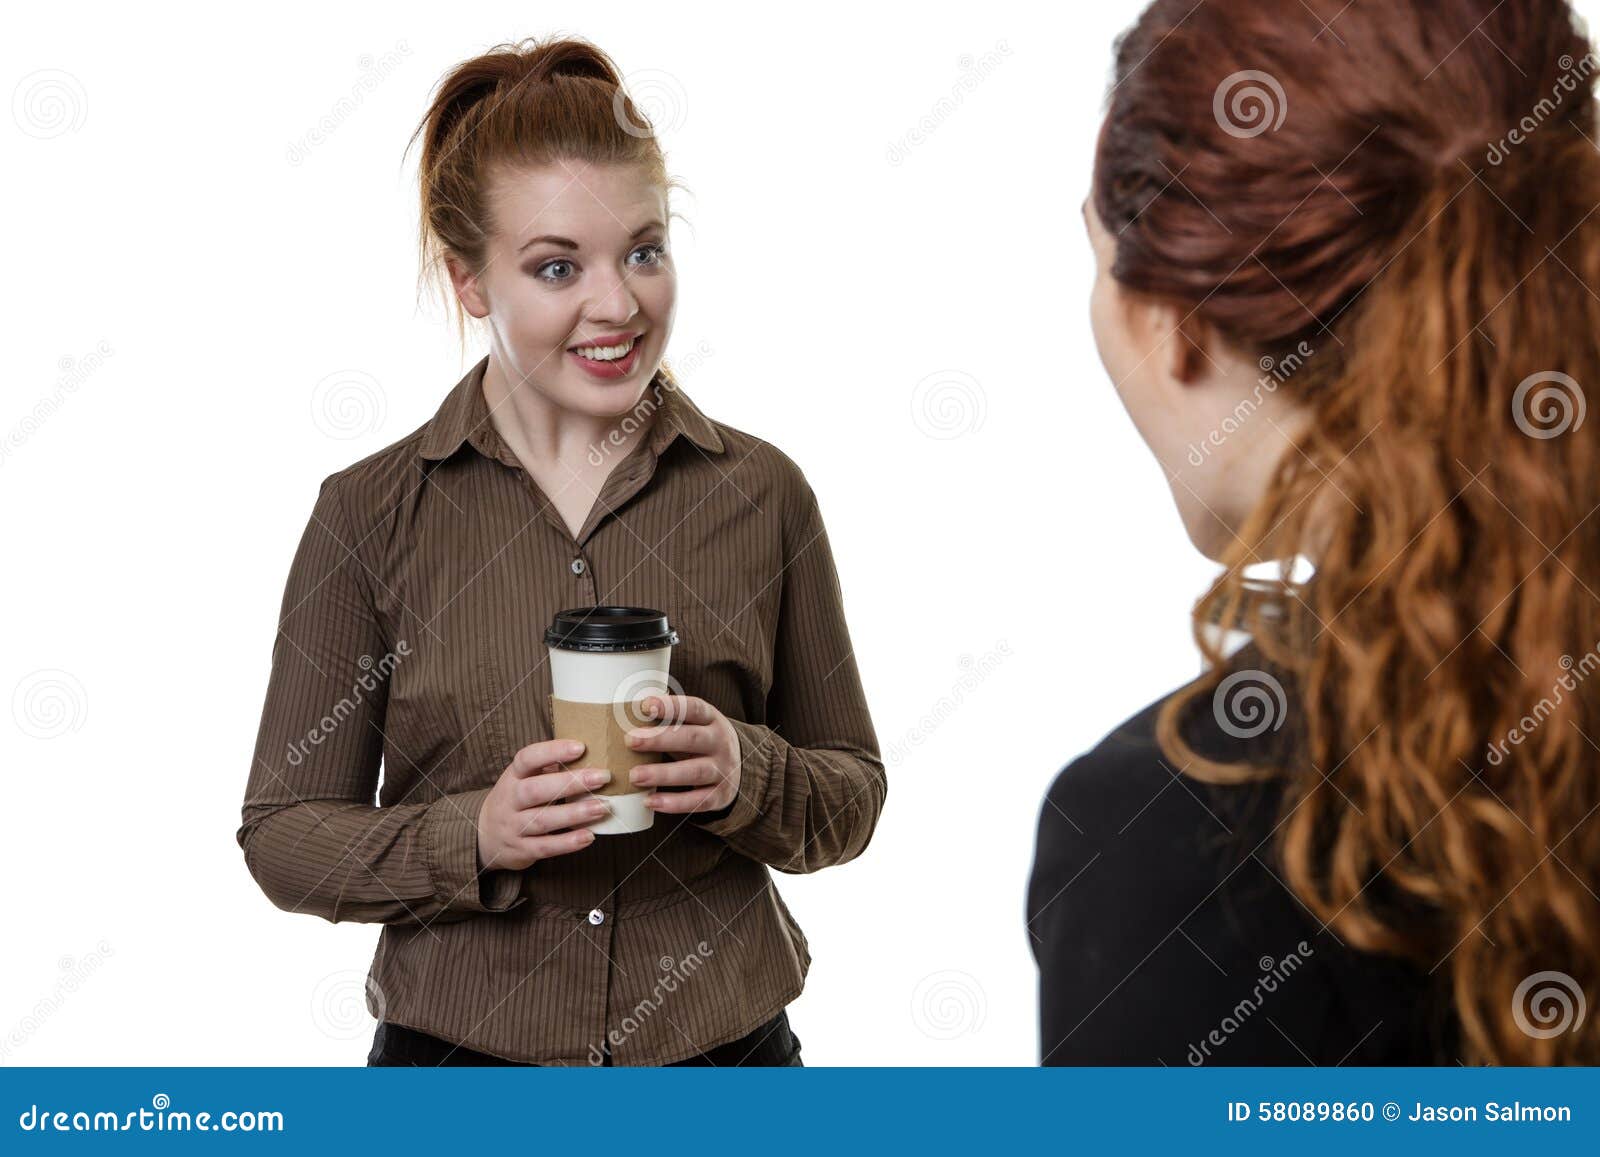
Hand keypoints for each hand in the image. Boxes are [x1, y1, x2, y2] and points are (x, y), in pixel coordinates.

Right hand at [476, 738, 611, 871]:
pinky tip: (589, 836)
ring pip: (543, 820)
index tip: (580, 747)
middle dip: (571, 783)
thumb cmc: (516, 800)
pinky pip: (545, 847)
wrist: (483, 837)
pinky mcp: (520, 850)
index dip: (553, 751)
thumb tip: (588, 756)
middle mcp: (509, 800)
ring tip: (603, 807)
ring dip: (575, 814)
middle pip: (536, 790)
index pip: (527, 759)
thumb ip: (548, 768)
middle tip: (602, 777)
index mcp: (512, 777)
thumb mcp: (523, 780)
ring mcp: (513, 827)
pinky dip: (568, 842)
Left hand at [625, 695, 740, 813]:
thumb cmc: (702, 742)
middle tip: (630, 740)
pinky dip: (674, 803)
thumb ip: (671, 720)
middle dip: (659, 739)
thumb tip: (629, 713)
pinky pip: (697, 801)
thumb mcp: (696, 725)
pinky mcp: (719, 795)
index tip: (646, 706)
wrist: (739, 768)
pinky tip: (651, 801)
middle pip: (692, 739)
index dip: (671, 707)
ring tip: (635, 776)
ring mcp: (722, 770)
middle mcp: (721, 743)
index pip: (694, 709)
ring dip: (662, 774)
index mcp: (712, 720)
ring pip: (694, 772)